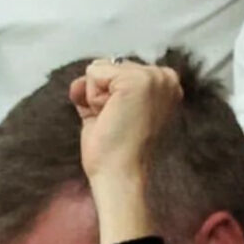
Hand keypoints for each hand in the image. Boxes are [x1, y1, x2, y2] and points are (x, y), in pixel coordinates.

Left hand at [70, 60, 181, 186]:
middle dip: (103, 96)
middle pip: (111, 67)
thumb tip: (79, 82)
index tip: (120, 123)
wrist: (119, 176)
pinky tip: (109, 117)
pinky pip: (95, 73)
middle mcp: (165, 77)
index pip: (119, 73)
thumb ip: (95, 94)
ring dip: (98, 99)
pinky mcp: (138, 81)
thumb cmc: (114, 155)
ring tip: (114, 121)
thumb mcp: (104, 115)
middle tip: (117, 124)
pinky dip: (93, 98)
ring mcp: (153, 77)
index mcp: (163, 87)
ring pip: (101, 69)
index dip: (108, 98)